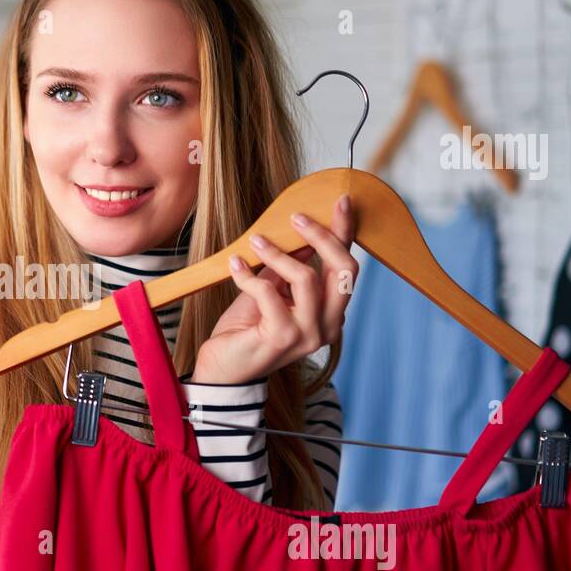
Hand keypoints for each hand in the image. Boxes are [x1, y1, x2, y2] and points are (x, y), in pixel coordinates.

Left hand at [191, 193, 357, 384]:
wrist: (223, 368)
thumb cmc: (248, 328)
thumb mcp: (272, 289)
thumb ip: (290, 266)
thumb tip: (301, 231)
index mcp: (331, 313)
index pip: (347, 268)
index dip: (345, 233)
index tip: (341, 201)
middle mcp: (328, 326)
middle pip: (344, 271)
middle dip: (322, 237)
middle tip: (295, 217)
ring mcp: (308, 335)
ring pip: (308, 277)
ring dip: (278, 253)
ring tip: (256, 242)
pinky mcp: (282, 338)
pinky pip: (268, 292)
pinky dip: (248, 274)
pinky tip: (234, 266)